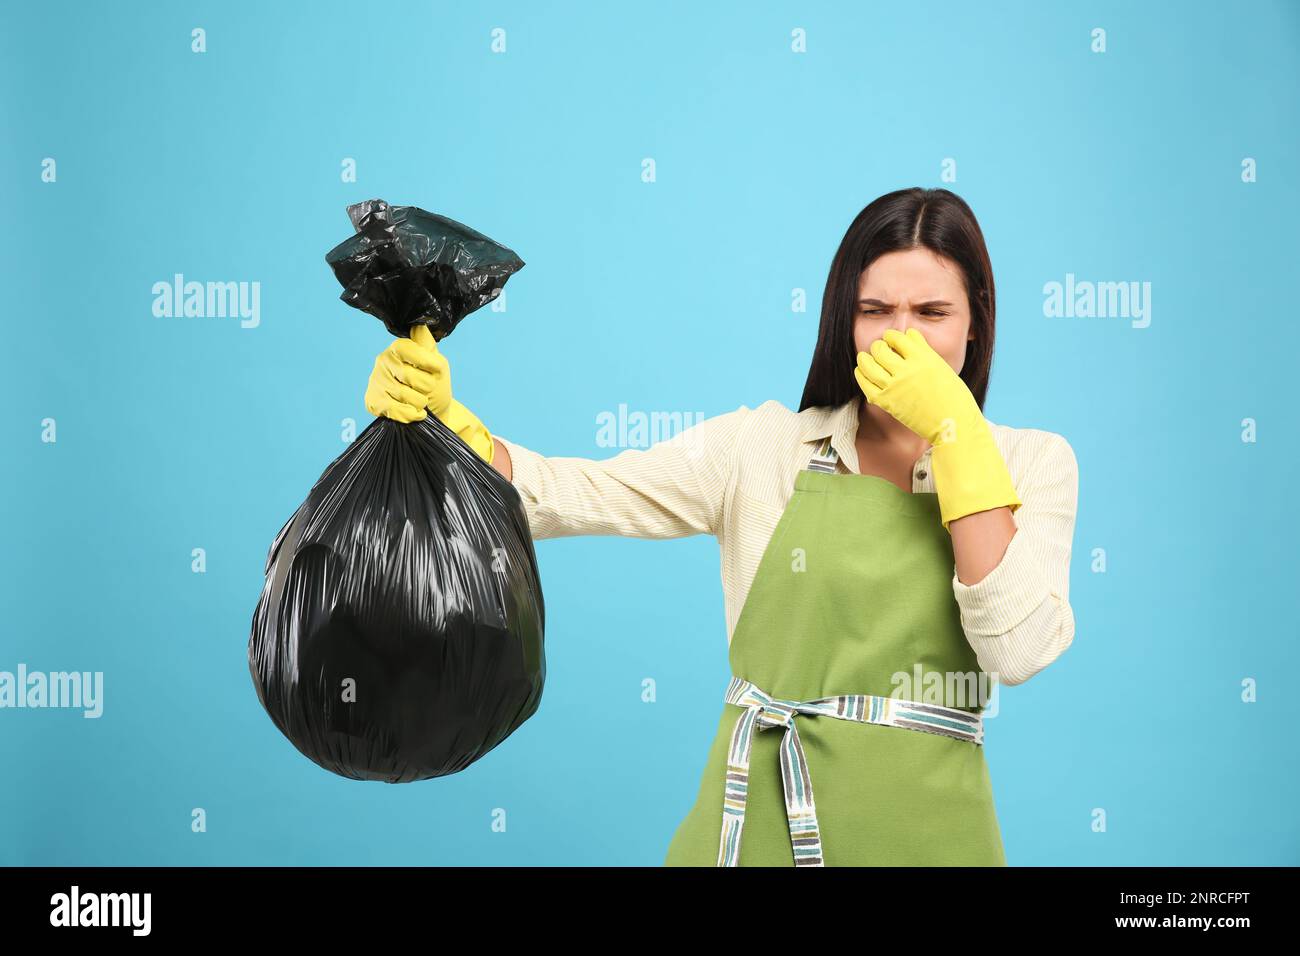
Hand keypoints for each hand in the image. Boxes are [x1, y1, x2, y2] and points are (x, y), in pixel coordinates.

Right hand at [362, 324, 494, 462]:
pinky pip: (395, 409)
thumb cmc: (434, 384)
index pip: (406, 348)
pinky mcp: (373, 401)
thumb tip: (420, 324)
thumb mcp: (438, 363)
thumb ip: (428, 346)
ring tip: (421, 401)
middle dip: (426, 387)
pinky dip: (411, 414)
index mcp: (398, 349)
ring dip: (420, 402)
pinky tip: (416, 412)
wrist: (433, 411)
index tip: (438, 369)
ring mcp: (376, 381)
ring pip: (403, 394)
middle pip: (408, 374)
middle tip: (427, 389)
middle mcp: (383, 361)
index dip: (424, 360)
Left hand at [854, 328, 975, 445]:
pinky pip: (866, 385)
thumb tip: (909, 335)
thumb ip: (924, 350)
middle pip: (881, 350)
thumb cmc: (953, 395)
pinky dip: (861, 375)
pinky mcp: (887, 402)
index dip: (892, 336)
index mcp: (923, 357)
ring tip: (864, 356)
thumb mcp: (941, 366)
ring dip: (864, 358)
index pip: (899, 337)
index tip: (890, 338)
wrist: (953, 423)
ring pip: (869, 365)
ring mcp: (895, 386)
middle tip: (878, 348)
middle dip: (878, 346)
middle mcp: (907, 369)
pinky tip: (861, 371)